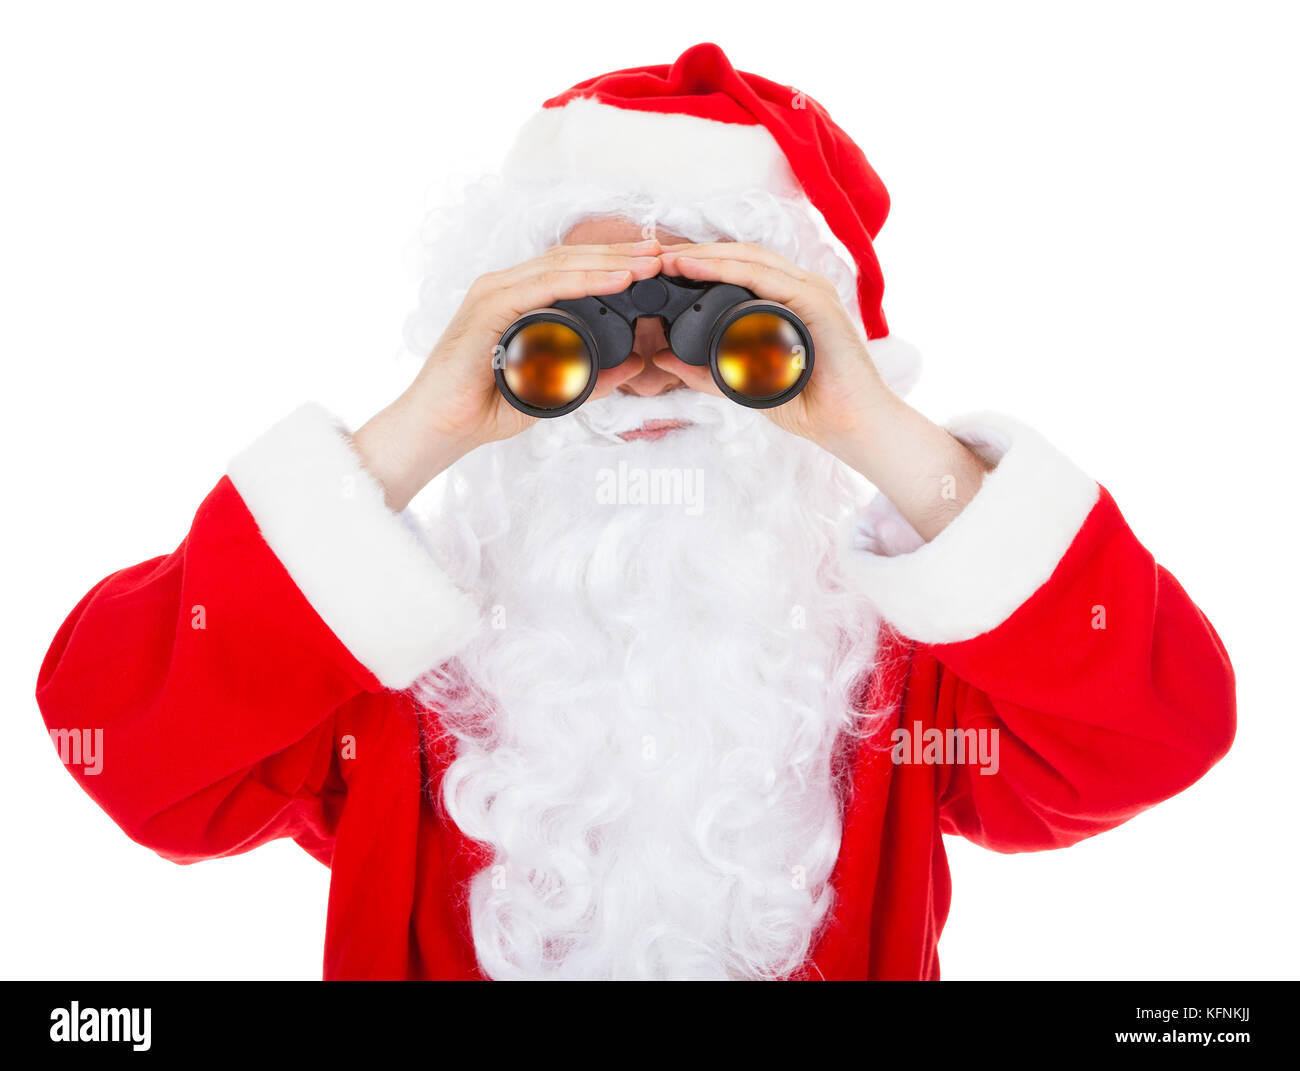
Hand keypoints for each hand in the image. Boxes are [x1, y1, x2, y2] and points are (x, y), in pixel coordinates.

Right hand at [355, 239, 663, 509]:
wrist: (440, 429)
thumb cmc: (484, 409)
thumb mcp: (553, 392)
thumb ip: (593, 378)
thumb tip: (637, 366)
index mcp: (516, 300)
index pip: (572, 271)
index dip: (614, 265)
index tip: (654, 267)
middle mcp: (504, 287)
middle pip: (571, 260)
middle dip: (620, 256)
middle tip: (662, 255)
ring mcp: (494, 292)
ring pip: (562, 265)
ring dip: (611, 262)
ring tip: (650, 263)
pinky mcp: (488, 306)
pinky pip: (544, 285)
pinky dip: (583, 280)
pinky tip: (617, 279)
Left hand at [658, 241, 992, 540]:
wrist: (850, 426)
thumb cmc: (810, 406)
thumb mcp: (744, 385)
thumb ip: (706, 373)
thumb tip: (664, 360)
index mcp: (788, 301)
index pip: (739, 269)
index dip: (699, 264)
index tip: (660, 268)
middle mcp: (801, 288)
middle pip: (741, 256)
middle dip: (695, 253)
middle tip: (652, 256)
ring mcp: (810, 290)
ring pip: (749, 259)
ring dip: (703, 255)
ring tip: (666, 259)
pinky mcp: (816, 301)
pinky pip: (764, 276)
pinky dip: (726, 268)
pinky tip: (695, 267)